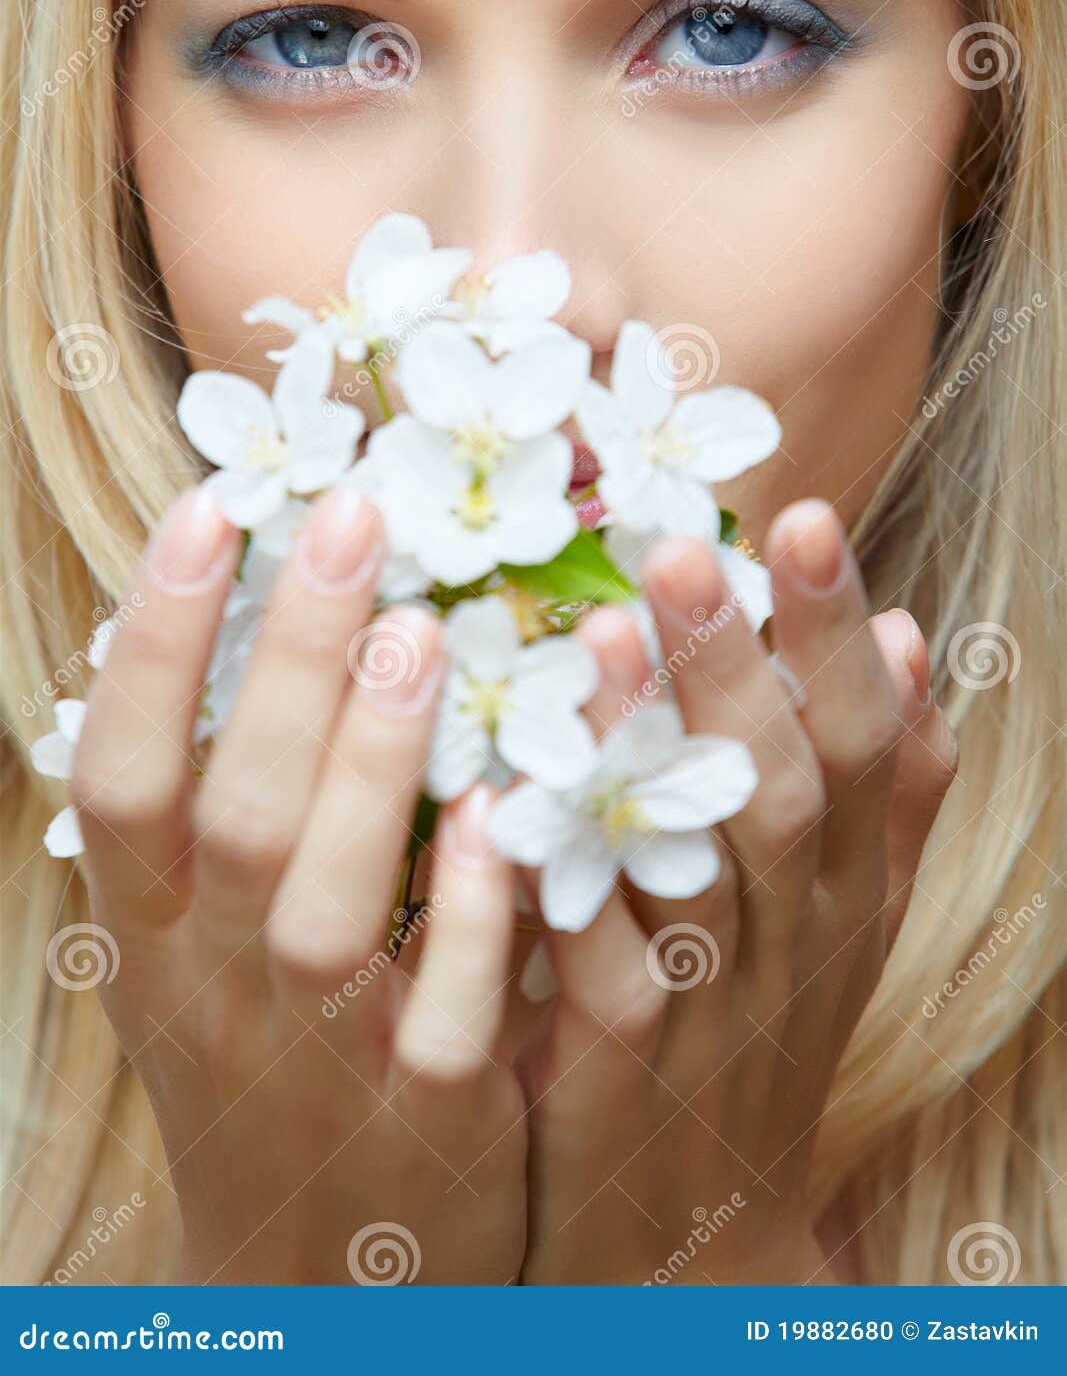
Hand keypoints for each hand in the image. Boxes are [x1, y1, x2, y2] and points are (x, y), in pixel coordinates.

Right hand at [70, 484, 524, 1284]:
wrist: (311, 1280)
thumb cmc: (262, 1065)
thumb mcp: (196, 956)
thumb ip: (210, 824)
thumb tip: (251, 629)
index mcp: (149, 938)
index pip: (120, 774)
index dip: (152, 641)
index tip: (207, 512)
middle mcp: (214, 992)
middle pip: (235, 811)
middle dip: (284, 657)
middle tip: (351, 519)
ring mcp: (319, 1059)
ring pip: (328, 903)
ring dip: (371, 761)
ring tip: (421, 627)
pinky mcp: (427, 1117)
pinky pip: (445, 1008)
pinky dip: (467, 911)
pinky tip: (501, 808)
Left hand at [514, 500, 958, 1284]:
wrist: (697, 1227)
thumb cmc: (761, 1028)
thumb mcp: (848, 916)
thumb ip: (889, 790)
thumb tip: (911, 638)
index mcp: (854, 893)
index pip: (870, 746)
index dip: (838, 634)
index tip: (803, 516)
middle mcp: (798, 943)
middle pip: (785, 792)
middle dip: (742, 665)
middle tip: (685, 548)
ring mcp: (711, 1007)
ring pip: (694, 869)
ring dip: (651, 750)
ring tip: (602, 632)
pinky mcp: (618, 1065)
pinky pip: (594, 962)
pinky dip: (562, 877)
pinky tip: (508, 790)